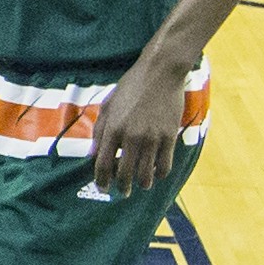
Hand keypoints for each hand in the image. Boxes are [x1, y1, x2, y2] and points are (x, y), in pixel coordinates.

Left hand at [90, 48, 192, 194]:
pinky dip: (160, 174)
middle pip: (124, 175)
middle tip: (123, 192)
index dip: (102, 181)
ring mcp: (151, 138)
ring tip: (142, 185)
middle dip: (122, 188)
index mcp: (112, 129)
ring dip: (142, 184)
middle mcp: (130, 136)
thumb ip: (100, 130)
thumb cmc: (131, 86)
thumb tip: (94, 154)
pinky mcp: (169, 136)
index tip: (104, 188)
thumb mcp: (108, 105)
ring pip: (145, 174)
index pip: (102, 165)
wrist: (160, 72)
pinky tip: (157, 173)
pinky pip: (164, 166)